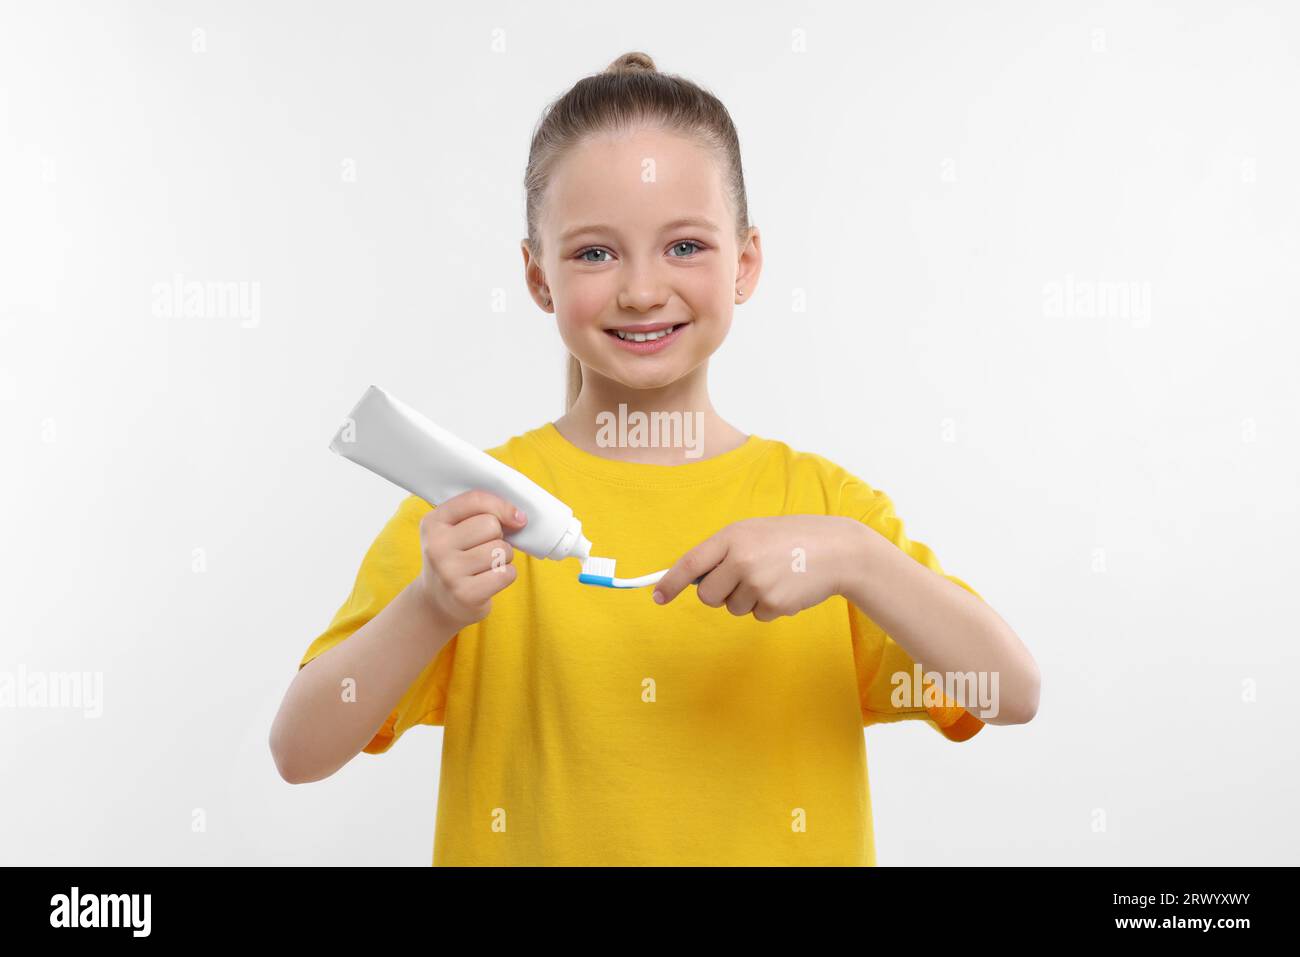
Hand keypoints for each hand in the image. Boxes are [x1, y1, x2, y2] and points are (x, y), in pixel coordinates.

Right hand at [413, 489, 526, 631]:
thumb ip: (482, 513)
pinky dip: (506, 574)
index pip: (474, 500)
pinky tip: (489, 580)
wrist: (438, 601)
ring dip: (504, 556)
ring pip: (501, 549)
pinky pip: (506, 573)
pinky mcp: (465, 595)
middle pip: (491, 525)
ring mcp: (449, 572)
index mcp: (432, 523)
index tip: (515, 517)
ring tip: (487, 565)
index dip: (502, 506)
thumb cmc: (456, 557)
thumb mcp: (456, 529)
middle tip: (486, 548)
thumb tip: (518, 517)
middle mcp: (436, 546)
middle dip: (499, 536)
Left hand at [652, 515, 866, 620]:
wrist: (836, 550)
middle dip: (718, 593)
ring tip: (772, 577)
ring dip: (746, 599)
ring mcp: (757, 584)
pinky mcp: (774, 604)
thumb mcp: (754, 532)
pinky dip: (767, 606)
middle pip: (707, 595)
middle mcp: (741, 560)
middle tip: (742, 578)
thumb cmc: (791, 538)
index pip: (690, 564)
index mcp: (733, 537)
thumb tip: (693, 578)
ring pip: (732, 607)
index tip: (657, 596)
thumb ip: (724, 551)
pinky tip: (785, 587)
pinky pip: (756, 615)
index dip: (669, 582)